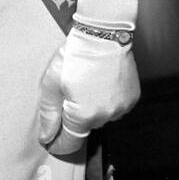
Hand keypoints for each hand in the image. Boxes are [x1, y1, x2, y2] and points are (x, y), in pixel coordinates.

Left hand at [36, 28, 138, 156]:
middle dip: (73, 117)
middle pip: (84, 126)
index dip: (59, 144)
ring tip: (84, 83)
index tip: (50, 143)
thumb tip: (46, 137)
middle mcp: (105, 116)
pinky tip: (99, 82)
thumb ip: (49, 113)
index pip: (70, 142)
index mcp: (83, 115)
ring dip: (91, 107)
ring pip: (100, 116)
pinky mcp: (132, 98)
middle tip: (66, 94)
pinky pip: (115, 107)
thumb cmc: (75, 56)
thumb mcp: (52, 83)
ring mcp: (121, 108)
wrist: (104, 34)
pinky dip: (105, 100)